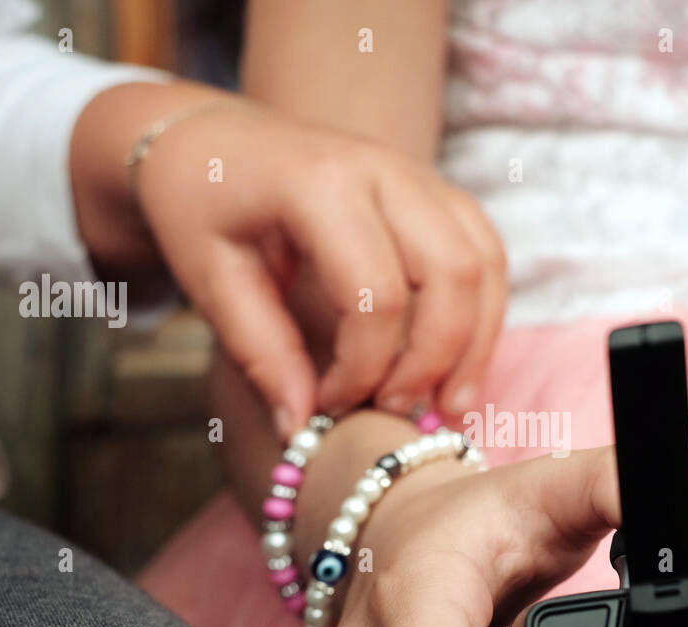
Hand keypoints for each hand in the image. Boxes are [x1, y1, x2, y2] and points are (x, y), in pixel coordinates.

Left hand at [84, 85, 506, 436]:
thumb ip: (261, 353)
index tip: (326, 403)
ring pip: (482, 264)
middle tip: (396, 411)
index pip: (377, 293)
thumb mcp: (209, 279)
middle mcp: (384, 170)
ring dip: (477, 344)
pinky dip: (484, 314)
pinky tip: (458, 364)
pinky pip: (485, 253)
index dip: (362, 366)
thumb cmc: (201, 204)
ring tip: (449, 406)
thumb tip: (302, 428)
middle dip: (435, 358)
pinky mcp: (436, 192)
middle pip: (452, 274)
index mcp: (319, 184)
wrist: (213, 138)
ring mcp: (419, 175)